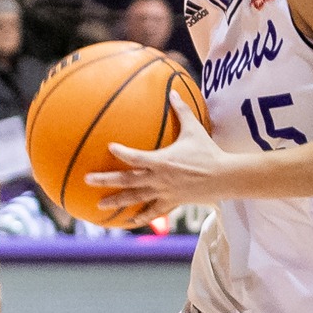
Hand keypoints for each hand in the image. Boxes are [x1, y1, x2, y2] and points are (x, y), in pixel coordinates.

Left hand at [85, 91, 233, 223]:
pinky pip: (153, 211)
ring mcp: (164, 193)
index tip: (109, 148)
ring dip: (117, 201)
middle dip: (106, 180)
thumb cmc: (209, 152)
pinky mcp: (172, 202)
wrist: (224, 178)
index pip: (136, 157)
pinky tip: (130, 221)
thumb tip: (173, 91)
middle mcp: (159, 179)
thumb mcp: (195, 129)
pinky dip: (141, 217)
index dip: (122, 153)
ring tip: (100, 205)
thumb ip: (182, 111)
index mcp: (162, 161)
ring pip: (136, 199)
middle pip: (127, 181)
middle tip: (87, 180)